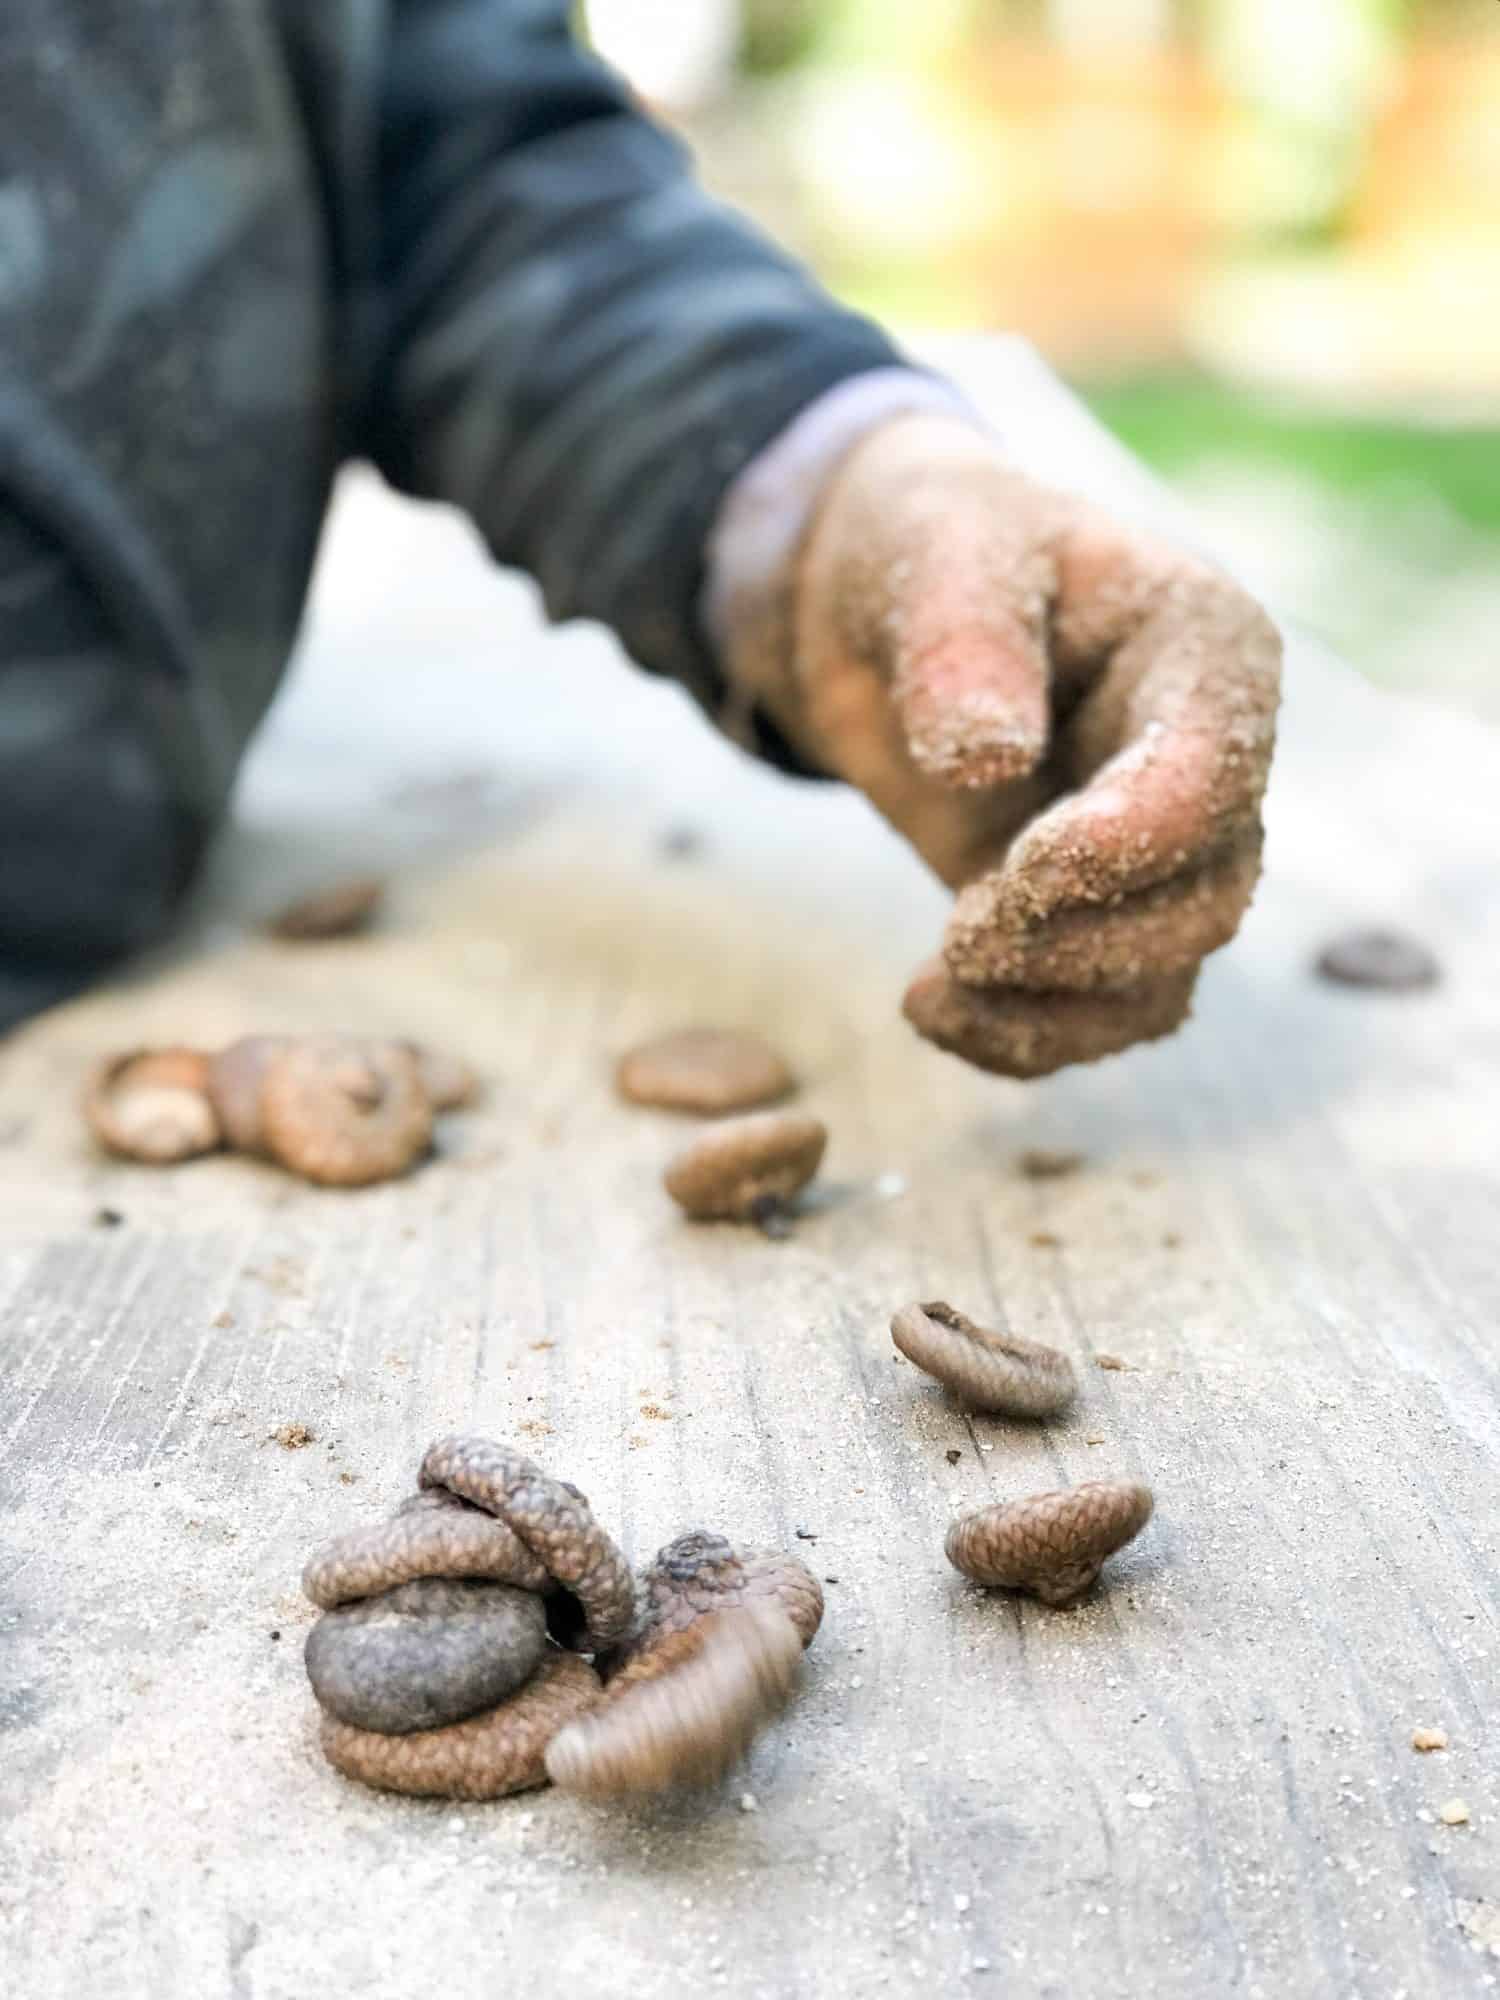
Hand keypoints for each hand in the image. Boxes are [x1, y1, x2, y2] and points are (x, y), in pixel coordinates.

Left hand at [725, 415, 1281, 1076]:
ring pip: (1161, 978)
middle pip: (1202, 902)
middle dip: (1077, 940)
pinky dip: (1024, 1039)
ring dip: (1048, 1008)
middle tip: (957, 931)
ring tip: (931, 988)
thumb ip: (965, 641)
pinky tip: (937, 1011)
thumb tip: (989, 758)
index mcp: (1205, 650)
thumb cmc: (935, 547)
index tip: (1016, 865)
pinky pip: (1099, 1012)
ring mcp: (1156, 848)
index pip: (1210, 779)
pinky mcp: (1092, 912)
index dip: (1121, 846)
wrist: (883, 608)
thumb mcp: (940, 551)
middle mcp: (1207, 760)